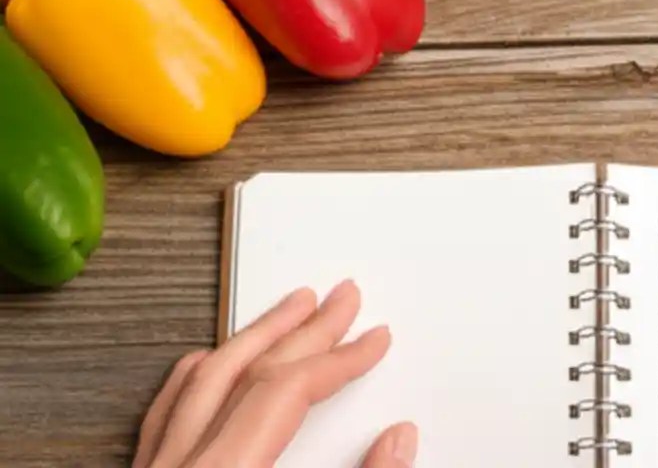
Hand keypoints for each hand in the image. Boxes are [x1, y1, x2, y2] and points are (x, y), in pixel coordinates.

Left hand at [133, 280, 414, 467]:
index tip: (374, 340)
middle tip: (342, 299)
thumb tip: (399, 440)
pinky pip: (165, 410)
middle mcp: (178, 464)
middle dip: (305, 331)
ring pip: (200, 380)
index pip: (286, 392)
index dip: (339, 361)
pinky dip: (198, 374)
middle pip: (246, 372)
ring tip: (290, 307)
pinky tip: (212, 358)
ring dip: (254, 336)